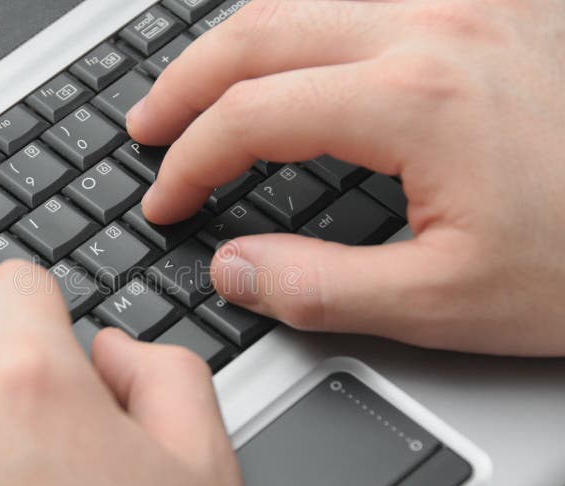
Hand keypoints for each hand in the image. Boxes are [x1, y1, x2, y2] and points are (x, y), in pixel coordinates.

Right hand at [128, 0, 564, 355]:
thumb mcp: (444, 302)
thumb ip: (318, 288)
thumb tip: (233, 269)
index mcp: (416, 98)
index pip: (251, 116)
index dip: (190, 162)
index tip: (167, 202)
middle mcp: (435, 25)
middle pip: (259, 31)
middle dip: (185, 84)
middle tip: (149, 129)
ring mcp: (466, 2)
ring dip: (237, 41)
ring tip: (199, 87)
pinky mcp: (489, 5)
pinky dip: (306, 17)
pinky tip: (294, 47)